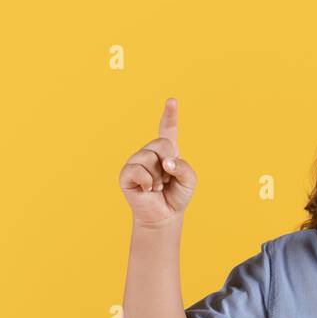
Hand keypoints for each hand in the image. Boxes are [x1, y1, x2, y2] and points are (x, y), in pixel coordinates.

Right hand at [118, 97, 197, 227]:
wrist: (164, 216)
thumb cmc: (176, 196)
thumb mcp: (189, 180)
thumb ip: (183, 167)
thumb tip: (166, 162)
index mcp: (167, 151)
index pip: (167, 129)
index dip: (170, 114)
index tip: (172, 101)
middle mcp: (150, 153)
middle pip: (161, 143)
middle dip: (169, 162)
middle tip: (166, 178)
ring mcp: (136, 161)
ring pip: (149, 157)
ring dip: (158, 176)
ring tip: (157, 185)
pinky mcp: (126, 173)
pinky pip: (137, 169)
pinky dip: (147, 182)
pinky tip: (147, 189)